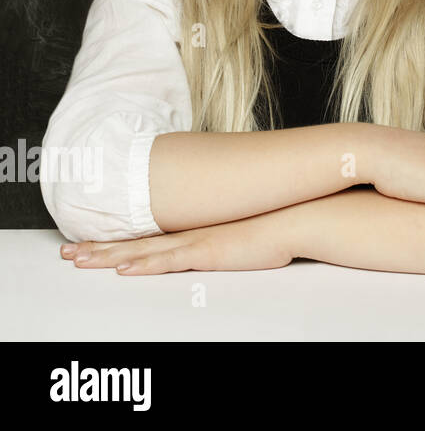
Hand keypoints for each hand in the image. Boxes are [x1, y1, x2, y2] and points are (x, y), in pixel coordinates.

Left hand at [58, 211, 293, 274]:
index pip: (146, 236)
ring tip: (78, 260)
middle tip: (66, 252)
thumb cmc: (275, 224)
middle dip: (97, 248)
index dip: (115, 240)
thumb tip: (216, 235)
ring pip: (142, 250)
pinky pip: (169, 261)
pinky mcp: (208, 252)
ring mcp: (196, 241)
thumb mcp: (241, 227)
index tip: (88, 242)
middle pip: (135, 242)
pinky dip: (143, 264)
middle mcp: (189, 232)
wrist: (296, 217)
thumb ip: (222, 231)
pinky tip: (122, 269)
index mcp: (194, 228)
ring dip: (108, 256)